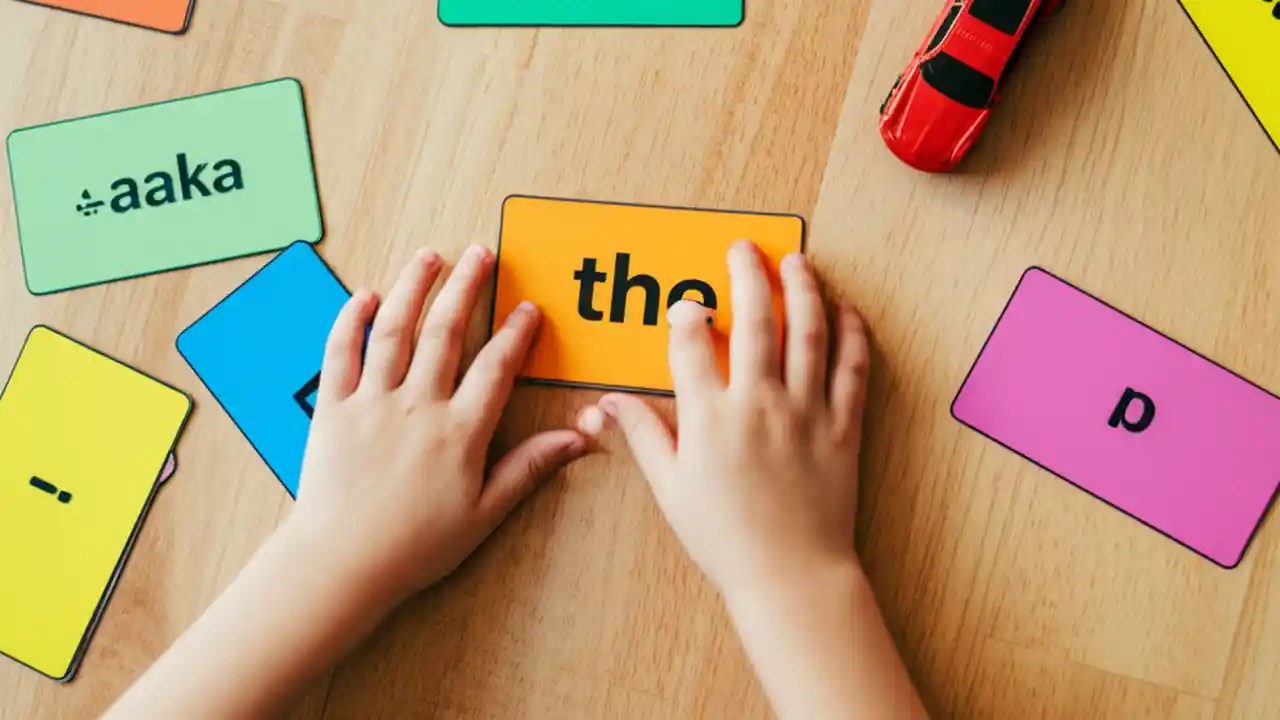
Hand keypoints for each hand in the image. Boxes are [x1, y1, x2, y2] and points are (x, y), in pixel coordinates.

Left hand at [294, 245, 587, 606]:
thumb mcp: (483, 513)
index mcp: (459, 433)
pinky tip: (366, 295)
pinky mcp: (333, 410)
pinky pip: (341, 354)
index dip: (515, 333)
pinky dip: (351, 320)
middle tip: (480, 252)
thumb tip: (579, 438)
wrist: (341, 565)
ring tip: (429, 255)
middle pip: (445, 332)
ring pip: (394, 330)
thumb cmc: (415, 547)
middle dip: (466, 287)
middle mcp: (418, 408)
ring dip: (414, 287)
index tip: (528, 308)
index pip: (495, 368)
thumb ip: (528, 468)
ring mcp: (372, 404)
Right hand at [582, 242, 869, 598]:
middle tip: (742, 248)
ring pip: (807, 332)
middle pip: (753, 320)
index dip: (684, 315)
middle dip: (746, 274)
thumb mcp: (672, 489)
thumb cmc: (726, 538)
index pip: (691, 344)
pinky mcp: (843, 426)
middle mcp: (759, 405)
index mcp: (710, 419)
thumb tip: (611, 403)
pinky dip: (852, 333)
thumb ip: (645, 436)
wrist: (790, 576)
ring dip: (802, 288)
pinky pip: (853, 368)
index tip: (684, 304)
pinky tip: (845, 310)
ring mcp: (806, 412)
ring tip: (795, 261)